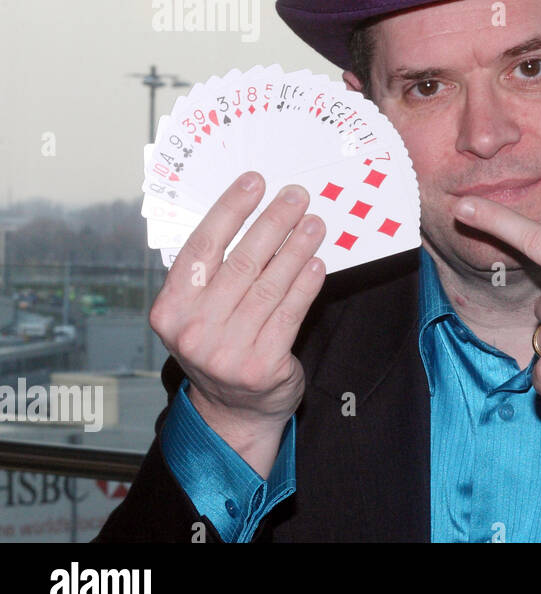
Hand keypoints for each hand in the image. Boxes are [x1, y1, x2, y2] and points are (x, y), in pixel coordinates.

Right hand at [148, 171, 326, 476]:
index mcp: (170, 310)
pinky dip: (306, 283)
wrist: (234, 411)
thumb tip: (254, 215)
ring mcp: (227, 352)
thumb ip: (215, 273)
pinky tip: (317, 262)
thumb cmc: (219, 346)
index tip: (254, 182)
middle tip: (296, 196)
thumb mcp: (200, 313)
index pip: (201, 248)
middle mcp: (193, 332)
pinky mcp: (262, 366)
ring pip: (270, 285)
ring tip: (314, 223)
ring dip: (296, 248)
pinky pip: (291, 313)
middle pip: (240, 262)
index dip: (230, 210)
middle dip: (273, 222)